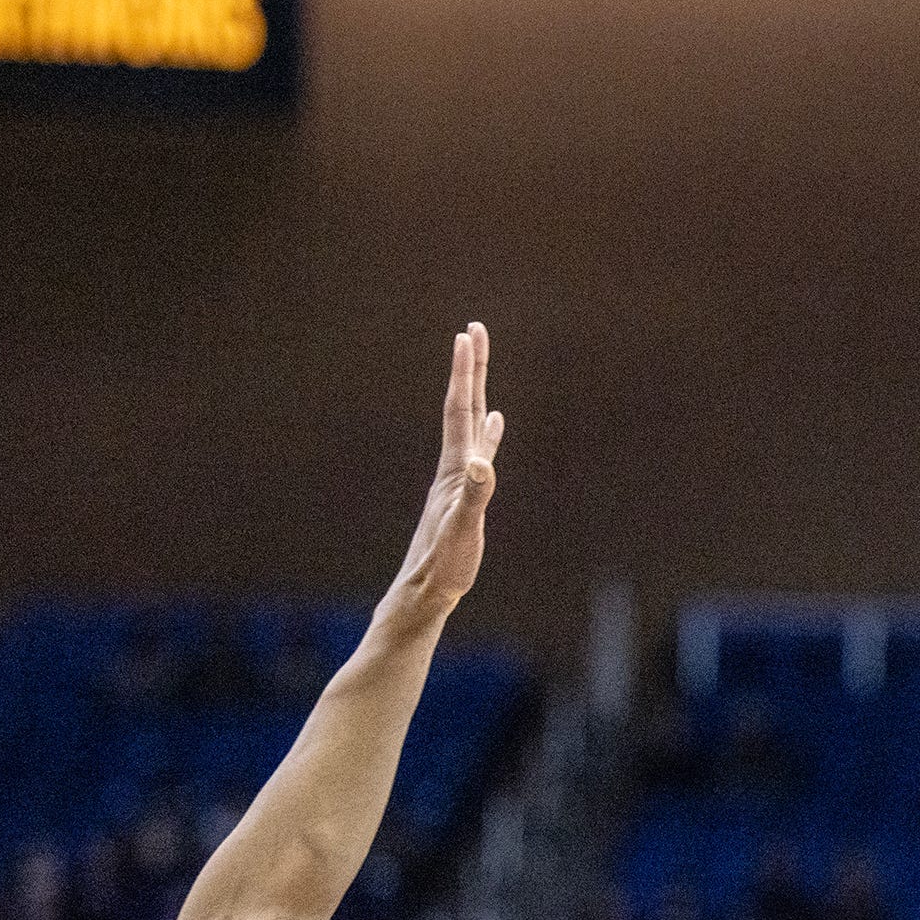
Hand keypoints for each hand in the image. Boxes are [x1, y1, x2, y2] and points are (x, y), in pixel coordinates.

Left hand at [394, 322, 502, 610]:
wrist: (425, 590)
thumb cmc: (443, 564)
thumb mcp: (461, 530)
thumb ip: (474, 496)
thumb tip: (482, 462)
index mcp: (455, 467)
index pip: (460, 409)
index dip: (464, 372)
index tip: (466, 334)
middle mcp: (456, 465)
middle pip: (464, 405)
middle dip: (471, 368)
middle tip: (474, 330)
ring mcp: (461, 478)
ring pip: (472, 424)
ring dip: (478, 392)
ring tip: (480, 365)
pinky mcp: (467, 494)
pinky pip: (482, 452)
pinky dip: (490, 433)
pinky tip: (494, 423)